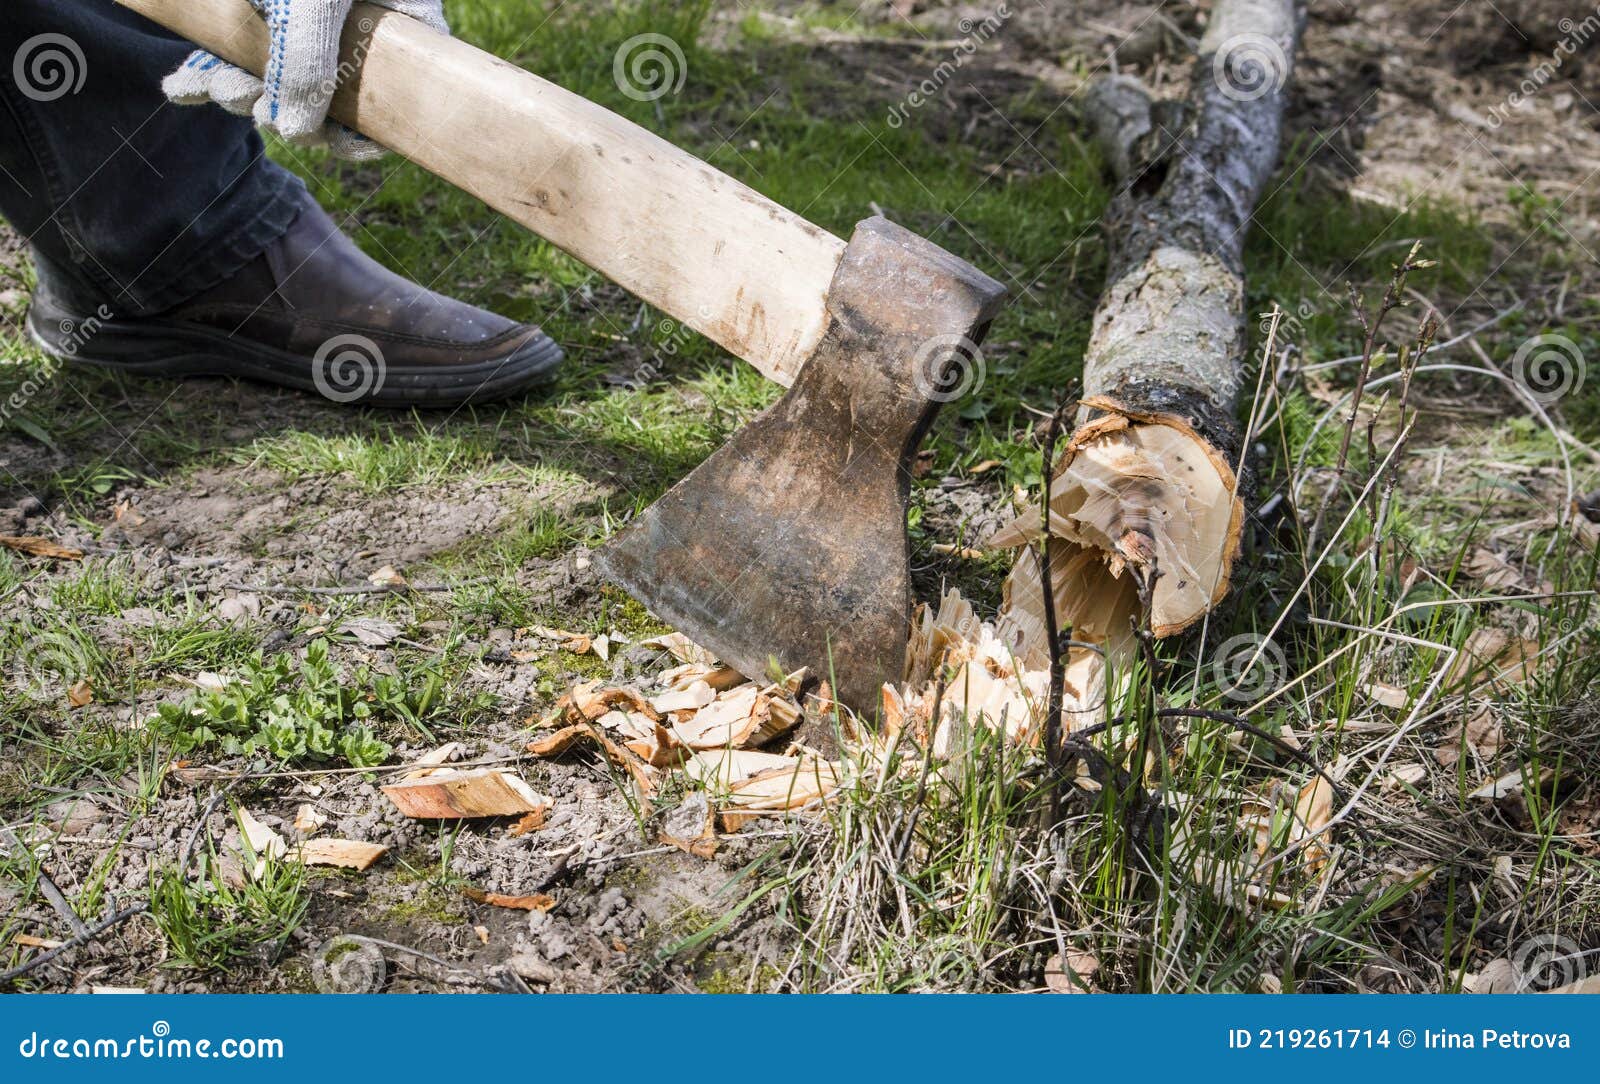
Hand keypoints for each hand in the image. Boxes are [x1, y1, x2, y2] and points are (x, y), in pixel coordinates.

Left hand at [163, 0, 447, 159]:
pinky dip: (211, 70)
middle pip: (324, 94)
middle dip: (278, 105)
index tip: (332, 141)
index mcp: (398, 25)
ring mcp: (310, 22)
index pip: (394, 101)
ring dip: (238, 89)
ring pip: (277, 76)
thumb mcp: (315, 1)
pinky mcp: (264, 13)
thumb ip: (311, 65)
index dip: (364, 133)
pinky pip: (241, 52)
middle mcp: (357, 28)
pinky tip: (183, 87)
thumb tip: (297, 134)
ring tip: (207, 85)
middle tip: (244, 100)